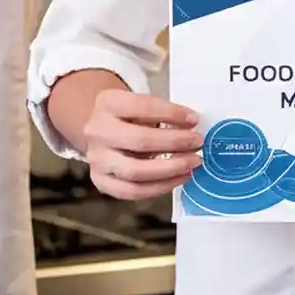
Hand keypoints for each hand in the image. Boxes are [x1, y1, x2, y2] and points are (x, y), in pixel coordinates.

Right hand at [82, 90, 203, 200]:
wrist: (100, 131)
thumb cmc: (128, 116)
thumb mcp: (139, 103)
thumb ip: (162, 112)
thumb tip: (192, 125)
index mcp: (108, 103)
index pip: (143, 107)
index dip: (172, 113)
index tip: (194, 119)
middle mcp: (97, 132)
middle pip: (140, 140)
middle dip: (175, 142)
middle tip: (197, 142)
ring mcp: (96, 160)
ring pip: (135, 171)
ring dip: (171, 169)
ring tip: (193, 163)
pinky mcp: (101, 181)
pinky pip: (132, 191)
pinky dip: (160, 187)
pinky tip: (179, 177)